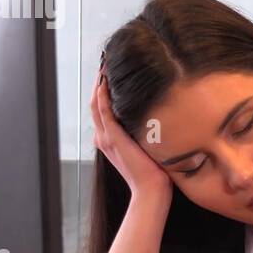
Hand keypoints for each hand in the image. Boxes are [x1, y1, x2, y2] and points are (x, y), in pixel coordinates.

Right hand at [91, 72, 172, 199]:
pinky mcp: (114, 138)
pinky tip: (105, 83)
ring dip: (99, 84)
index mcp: (110, 139)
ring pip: (96, 105)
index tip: (111, 74)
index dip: (103, 90)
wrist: (151, 189)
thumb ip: (145, 132)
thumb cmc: (153, 171)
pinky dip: (102, 96)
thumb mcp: (147, 146)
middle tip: (105, 64)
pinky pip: (104, 112)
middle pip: (95, 103)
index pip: (102, 109)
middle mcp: (104, 137)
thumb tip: (157, 116)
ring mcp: (107, 138)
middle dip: (99, 82)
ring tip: (104, 67)